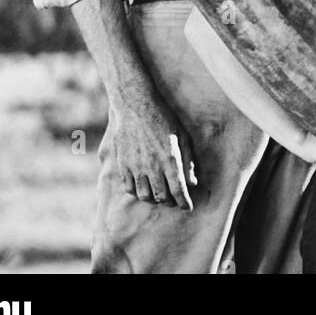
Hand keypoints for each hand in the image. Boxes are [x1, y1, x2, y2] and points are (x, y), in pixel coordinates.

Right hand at [110, 94, 199, 210]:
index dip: (184, 202)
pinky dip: (137, 192)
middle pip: (162, 197)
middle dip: (170, 202)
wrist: (136, 107)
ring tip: (158, 194)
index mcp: (170, 160)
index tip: (187, 207)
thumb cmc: (163, 119)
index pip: (179, 190)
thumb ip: (187, 160)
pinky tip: (142, 187)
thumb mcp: (182, 137)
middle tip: (174, 200)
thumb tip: (192, 182)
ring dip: (153, 198)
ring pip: (144, 196)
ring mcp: (136, 167)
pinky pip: (129, 188)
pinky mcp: (123, 165)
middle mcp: (153, 167)